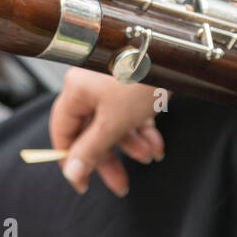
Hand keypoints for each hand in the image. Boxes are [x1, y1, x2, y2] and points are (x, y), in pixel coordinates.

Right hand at [49, 67, 164, 196]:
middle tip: (121, 185)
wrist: (172, 52)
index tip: (84, 184)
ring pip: (114, 124)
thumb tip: (72, 172)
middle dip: (109, 159)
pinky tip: (156, 145)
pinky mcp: (132, 84)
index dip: (72, 160)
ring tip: (150, 156)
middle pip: (91, 132)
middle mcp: (90, 87)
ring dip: (132, 145)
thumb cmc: (140, 76)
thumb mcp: (113, 121)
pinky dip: (142, 130)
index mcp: (76, 92)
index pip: (64, 132)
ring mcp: (112, 85)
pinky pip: (131, 114)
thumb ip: (91, 149)